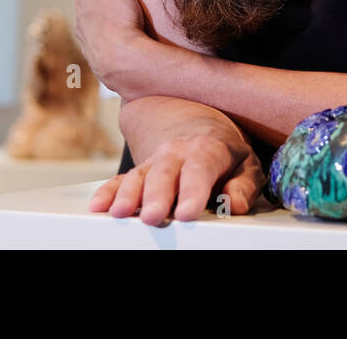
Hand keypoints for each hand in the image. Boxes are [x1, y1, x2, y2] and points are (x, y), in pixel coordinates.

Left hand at [75, 0, 149, 93]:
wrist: (122, 58)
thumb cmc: (117, 13)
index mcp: (83, 0)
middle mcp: (82, 22)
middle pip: (100, 9)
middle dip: (114, 8)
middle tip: (137, 8)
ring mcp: (91, 45)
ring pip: (105, 31)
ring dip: (118, 30)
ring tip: (139, 30)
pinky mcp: (103, 64)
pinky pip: (112, 52)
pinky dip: (121, 49)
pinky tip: (135, 49)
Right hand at [88, 123, 266, 224]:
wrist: (201, 128)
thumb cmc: (227, 155)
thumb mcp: (247, 165)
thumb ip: (244, 185)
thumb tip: (236, 203)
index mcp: (207, 150)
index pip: (199, 170)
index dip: (193, 191)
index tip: (187, 213)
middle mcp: (176, 153)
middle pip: (164, 173)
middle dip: (157, 196)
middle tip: (153, 217)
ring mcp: (154, 162)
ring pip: (139, 176)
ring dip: (128, 195)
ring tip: (121, 213)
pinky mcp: (139, 172)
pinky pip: (120, 180)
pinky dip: (108, 192)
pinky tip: (99, 207)